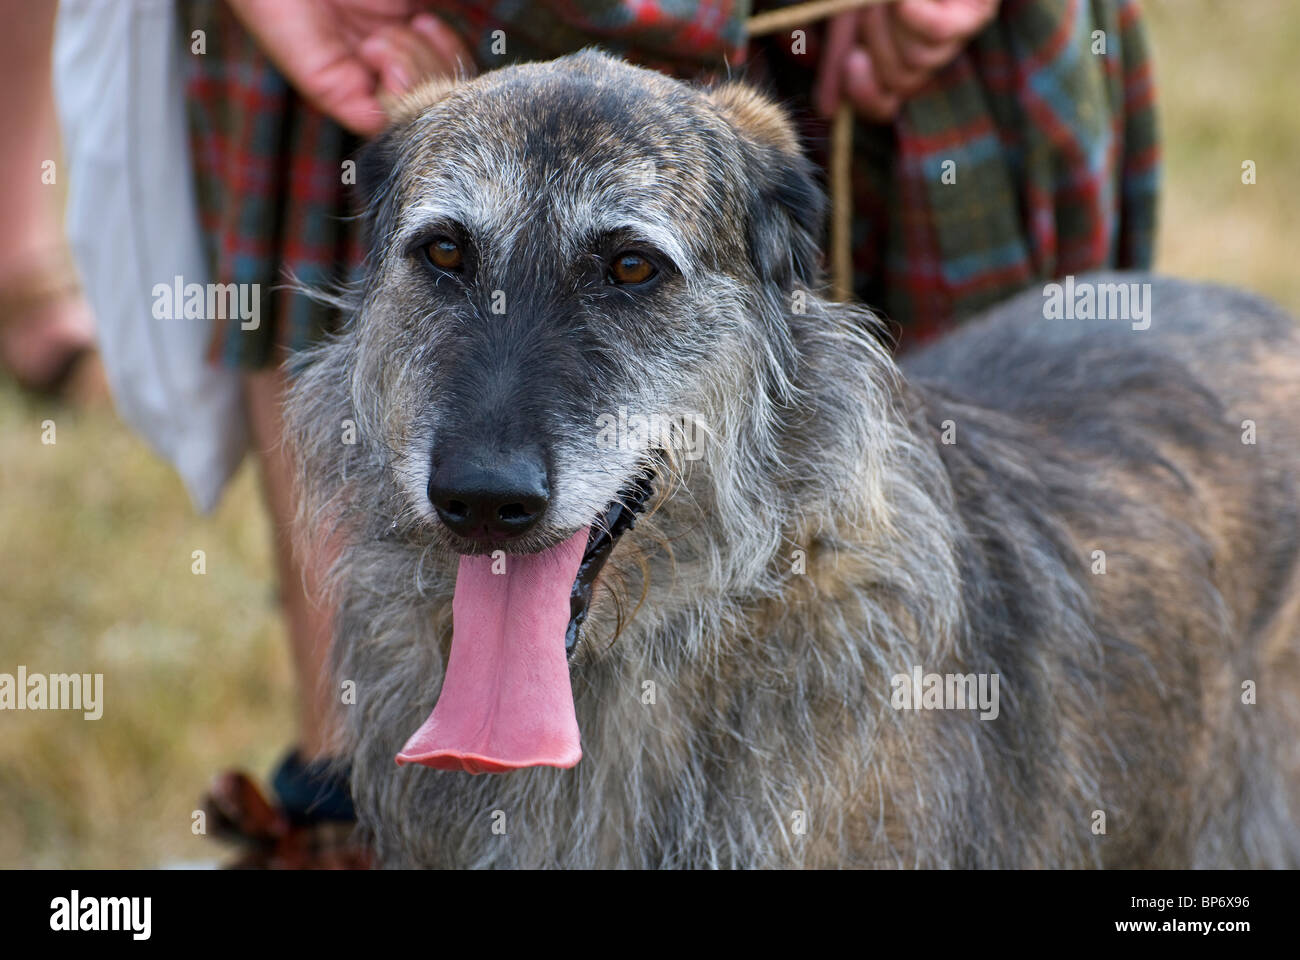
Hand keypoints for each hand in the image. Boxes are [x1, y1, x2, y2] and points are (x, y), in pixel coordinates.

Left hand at [224, 0, 473, 134]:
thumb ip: (454, 3)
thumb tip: (491, 11)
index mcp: (398, 32)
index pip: (446, 72)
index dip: (453, 56)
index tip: (433, 21)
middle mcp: (378, 60)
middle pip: (438, 98)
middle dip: (440, 66)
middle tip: (419, 28)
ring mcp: (355, 79)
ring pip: (415, 114)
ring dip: (414, 73)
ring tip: (384, 38)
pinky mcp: (329, 92)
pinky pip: (379, 122)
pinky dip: (392, 94)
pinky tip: (377, 53)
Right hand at [814, 0, 999, 121]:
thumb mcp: (847, 14)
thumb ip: (838, 53)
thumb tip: (828, 110)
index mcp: (900, 51)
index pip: (886, 101)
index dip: (864, 96)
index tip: (848, 66)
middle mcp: (932, 48)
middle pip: (899, 82)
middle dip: (873, 43)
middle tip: (867, 7)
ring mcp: (959, 32)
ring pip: (916, 62)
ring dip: (889, 23)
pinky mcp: (978, 14)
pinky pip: (938, 36)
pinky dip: (912, 14)